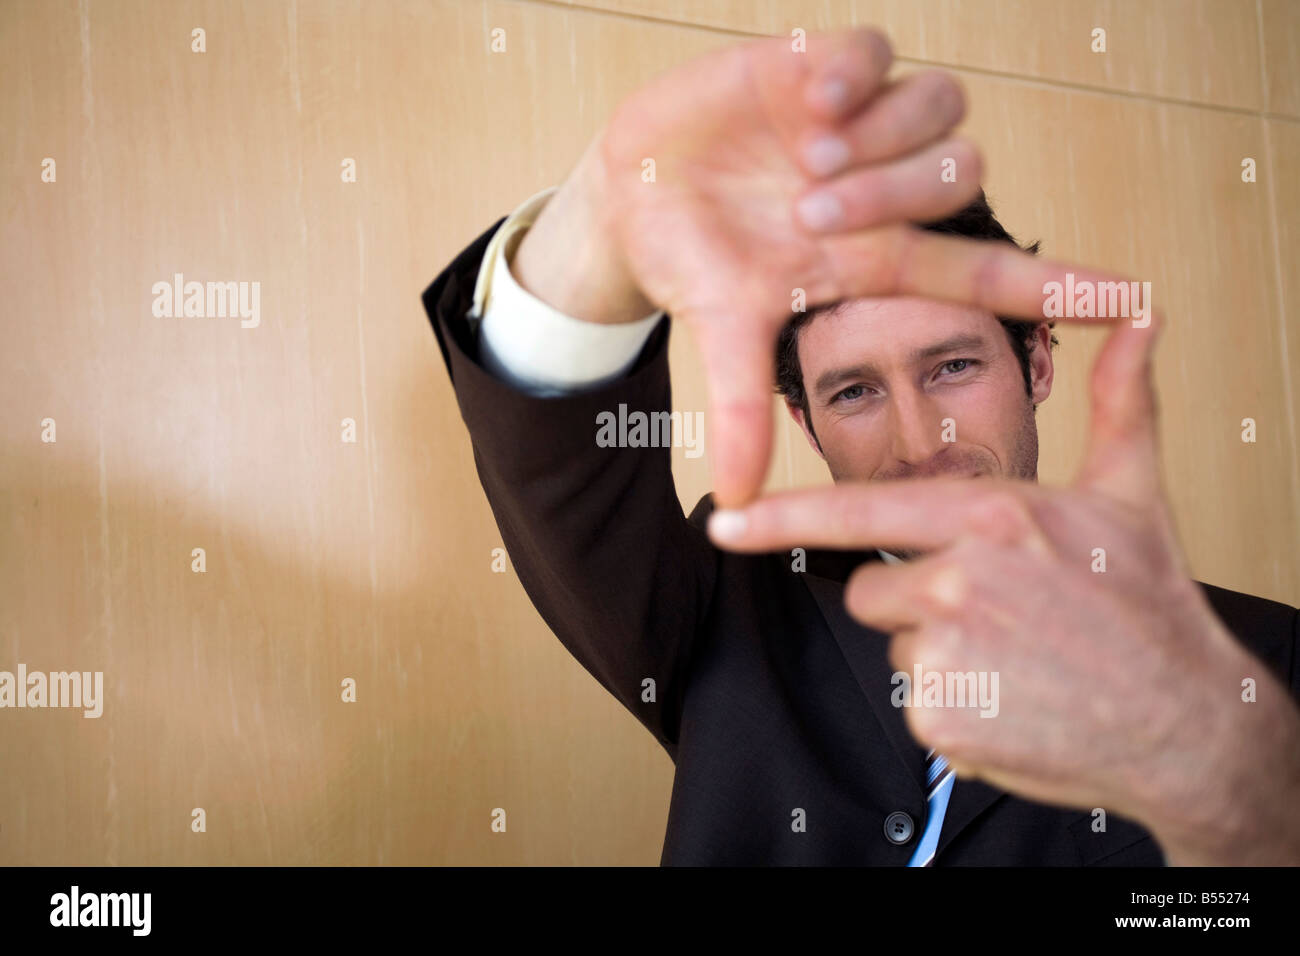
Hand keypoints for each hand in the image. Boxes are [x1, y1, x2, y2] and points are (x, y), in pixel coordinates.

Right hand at [516, 26, 1118, 505]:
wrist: (631, 197)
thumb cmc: (690, 263)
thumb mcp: (721, 335)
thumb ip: (738, 410)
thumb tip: (733, 504)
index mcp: (874, 259)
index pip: (987, 274)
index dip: (1060, 288)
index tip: (1137, 300)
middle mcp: (882, 193)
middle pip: (958, 179)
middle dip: (895, 196)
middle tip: (811, 215)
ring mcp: (857, 128)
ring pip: (941, 113)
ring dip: (882, 138)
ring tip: (807, 159)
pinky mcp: (820, 70)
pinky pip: (878, 51)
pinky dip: (855, 75)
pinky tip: (809, 101)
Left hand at [706, 310, 1299, 863]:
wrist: (1185, 724)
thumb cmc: (1151, 605)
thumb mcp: (1133, 494)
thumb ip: (1120, 401)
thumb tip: (1142, 317)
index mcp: (991, 517)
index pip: (860, 511)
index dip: (784, 517)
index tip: (722, 521)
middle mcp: (959, 580)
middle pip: (876, 587)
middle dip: (921, 599)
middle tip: (1002, 613)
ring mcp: (948, 652)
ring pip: (898, 644)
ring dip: (941, 650)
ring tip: (1018, 656)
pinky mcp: (942, 716)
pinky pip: (918, 699)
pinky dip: (956, 703)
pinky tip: (1015, 698)